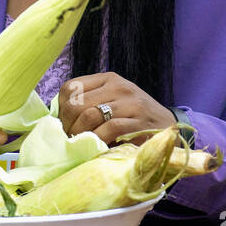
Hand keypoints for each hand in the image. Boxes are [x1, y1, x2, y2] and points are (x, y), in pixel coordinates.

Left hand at [57, 72, 175, 144]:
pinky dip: (98, 139)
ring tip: (81, 143)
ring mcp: (131, 103)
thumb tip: (56, 119)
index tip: (64, 124)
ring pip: (90, 115)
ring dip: (80, 134)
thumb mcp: (111, 102)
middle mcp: (119, 86)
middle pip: (77, 103)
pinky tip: (98, 146)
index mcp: (108, 79)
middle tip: (71, 138)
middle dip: (68, 124)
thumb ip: (88, 103)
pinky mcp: (140, 121)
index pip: (71, 87)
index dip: (62, 108)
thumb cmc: (133, 117)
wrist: (169, 127)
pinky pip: (108, 129)